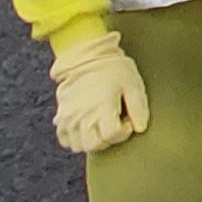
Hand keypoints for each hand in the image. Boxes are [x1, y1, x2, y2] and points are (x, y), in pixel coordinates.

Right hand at [49, 29, 150, 155]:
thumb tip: (140, 129)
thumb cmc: (113, 69)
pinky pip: (65, 140)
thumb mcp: (133, 83)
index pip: (112, 135)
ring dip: (93, 141)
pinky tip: (88, 127)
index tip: (127, 119)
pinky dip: (77, 139)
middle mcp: (82, 115)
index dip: (124, 131)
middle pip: (95, 145)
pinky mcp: (60, 117)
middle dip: (109, 139)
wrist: (86, 56)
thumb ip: (139, 107)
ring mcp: (68, 118)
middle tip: (115, 122)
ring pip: (79, 146)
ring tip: (102, 124)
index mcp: (101, 106)